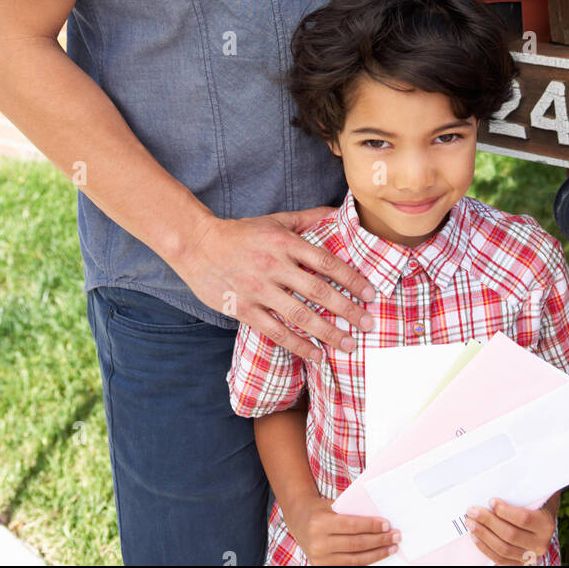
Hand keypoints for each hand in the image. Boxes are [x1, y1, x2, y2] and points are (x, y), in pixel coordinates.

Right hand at [172, 205, 375, 360]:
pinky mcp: (243, 309)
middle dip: (348, 309)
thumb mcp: (276, 220)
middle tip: (370, 323)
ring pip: (300, 315)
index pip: (326, 262)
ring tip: (349, 344)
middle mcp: (274, 266)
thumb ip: (308, 219)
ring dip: (328, 332)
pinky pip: (275, 331)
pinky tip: (316, 355)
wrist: (197, 245)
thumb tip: (338, 213)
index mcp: (285, 243)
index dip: (352, 279)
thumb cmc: (241, 233)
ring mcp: (258, 289)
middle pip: (318, 291)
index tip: (371, 294)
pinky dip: (298, 345)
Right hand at [291, 495, 400, 566]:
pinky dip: (364, 562)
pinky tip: (376, 556)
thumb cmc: (321, 509)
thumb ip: (351, 513)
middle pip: (356, 544)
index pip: (352, 525)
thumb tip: (380, 521)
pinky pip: (348, 566)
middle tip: (395, 536)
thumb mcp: (332, 505)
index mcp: (320, 523)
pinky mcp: (321, 567)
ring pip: (355, 559)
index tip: (388, 524)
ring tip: (391, 547)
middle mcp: (318, 542)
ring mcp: (319, 558)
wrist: (298, 519)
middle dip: (379, 541)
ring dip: (376, 554)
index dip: (371, 526)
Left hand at [465, 497, 556, 565]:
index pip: (524, 519)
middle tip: (472, 511)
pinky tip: (476, 537)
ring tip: (471, 523)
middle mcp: (540, 544)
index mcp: (546, 524)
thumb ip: (524, 489)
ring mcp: (530, 557)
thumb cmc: (537, 503)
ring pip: (503, 550)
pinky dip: (486, 549)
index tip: (491, 501)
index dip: (505, 511)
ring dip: (483, 536)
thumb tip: (502, 477)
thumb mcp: (536, 493)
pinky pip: (500, 560)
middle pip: (510, 535)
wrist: (544, 520)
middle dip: (488, 522)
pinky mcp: (520, 564)